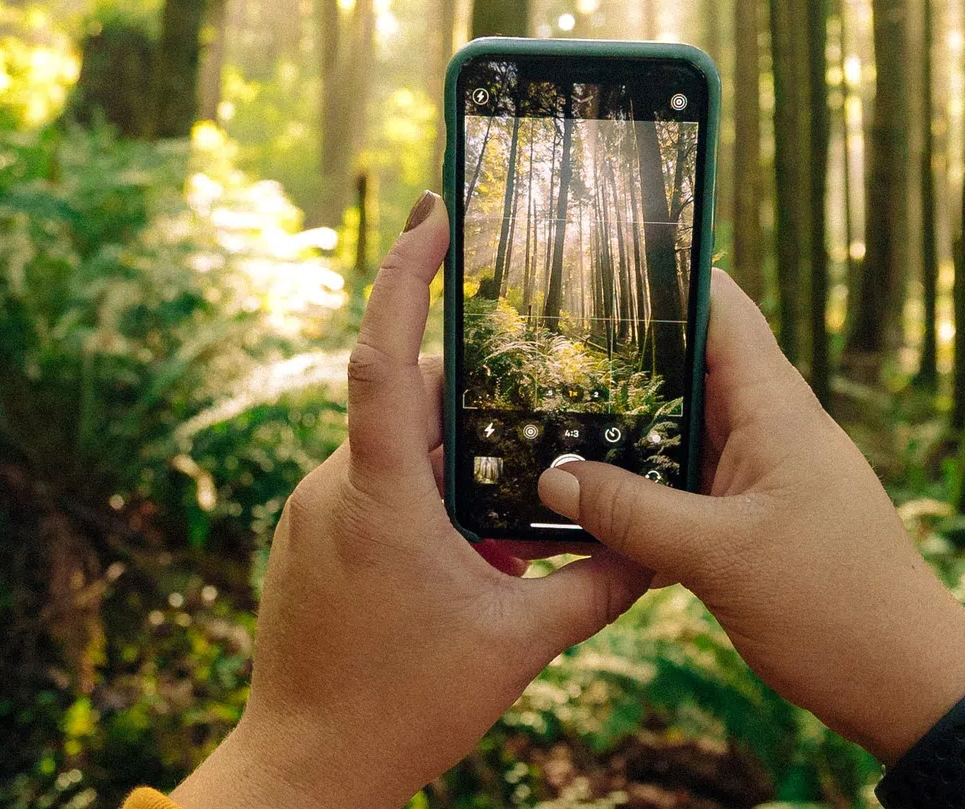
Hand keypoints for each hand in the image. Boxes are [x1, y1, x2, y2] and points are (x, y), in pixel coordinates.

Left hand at [172, 192, 650, 808]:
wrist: (305, 771)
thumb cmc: (400, 707)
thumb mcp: (517, 645)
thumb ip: (593, 587)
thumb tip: (658, 551)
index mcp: (379, 494)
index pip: (385, 354)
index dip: (405, 273)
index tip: (434, 211)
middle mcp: (335, 487)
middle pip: (412, 404)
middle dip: (481, 405)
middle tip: (546, 402)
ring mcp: (314, 513)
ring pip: (397, 451)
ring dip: (459, 465)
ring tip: (520, 508)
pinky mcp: (311, 542)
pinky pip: (376, 489)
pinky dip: (429, 498)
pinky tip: (475, 551)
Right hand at [535, 269, 964, 763]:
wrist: (908, 687)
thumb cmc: (838, 609)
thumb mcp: (721, 559)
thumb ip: (633, 514)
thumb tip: (553, 475)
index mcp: (777, 410)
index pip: (719, 307)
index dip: (662, 274)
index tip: (590, 257)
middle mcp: (769, 429)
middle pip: (685, 367)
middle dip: (618, 358)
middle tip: (534, 346)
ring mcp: (760, 475)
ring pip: (678, 431)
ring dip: (622, 431)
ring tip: (539, 416)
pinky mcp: (751, 522)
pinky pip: (683, 486)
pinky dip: (639, 490)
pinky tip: (584, 502)